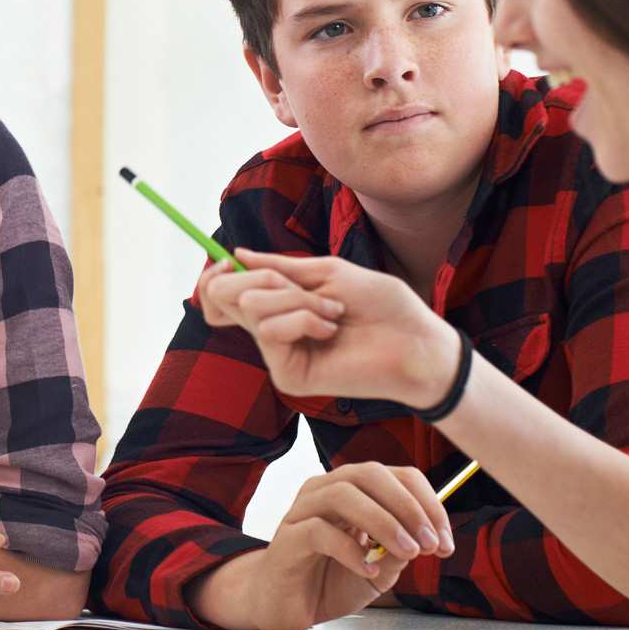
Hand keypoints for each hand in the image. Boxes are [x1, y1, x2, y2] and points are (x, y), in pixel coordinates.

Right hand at [197, 462, 454, 629]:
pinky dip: (350, 550)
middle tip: (431, 543)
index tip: (446, 541)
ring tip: (408, 553)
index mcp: (354, 490)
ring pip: (343, 494)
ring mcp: (303, 510)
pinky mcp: (288, 538)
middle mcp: (326, 490)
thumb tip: (429, 538)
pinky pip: (319, 531)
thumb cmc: (332, 580)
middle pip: (369, 474)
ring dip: (384, 522)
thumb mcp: (380, 569)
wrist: (286, 606)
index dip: (427, 503)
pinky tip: (368, 572)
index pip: (397, 476)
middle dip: (408, 506)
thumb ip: (400, 550)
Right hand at [200, 249, 460, 404]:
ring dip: (297, 299)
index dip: (214, 276)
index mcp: (279, 306)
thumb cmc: (381, 305)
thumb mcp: (326, 272)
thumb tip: (236, 255)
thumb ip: (279, 268)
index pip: (222, 295)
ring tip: (333, 311)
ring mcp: (278, 355)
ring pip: (251, 308)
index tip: (226, 262)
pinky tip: (331, 329)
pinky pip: (272, 331)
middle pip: (222, 297)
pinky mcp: (289, 375)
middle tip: (299, 285)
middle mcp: (272, 331)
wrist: (414, 339)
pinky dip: (304, 318)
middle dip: (261, 277)